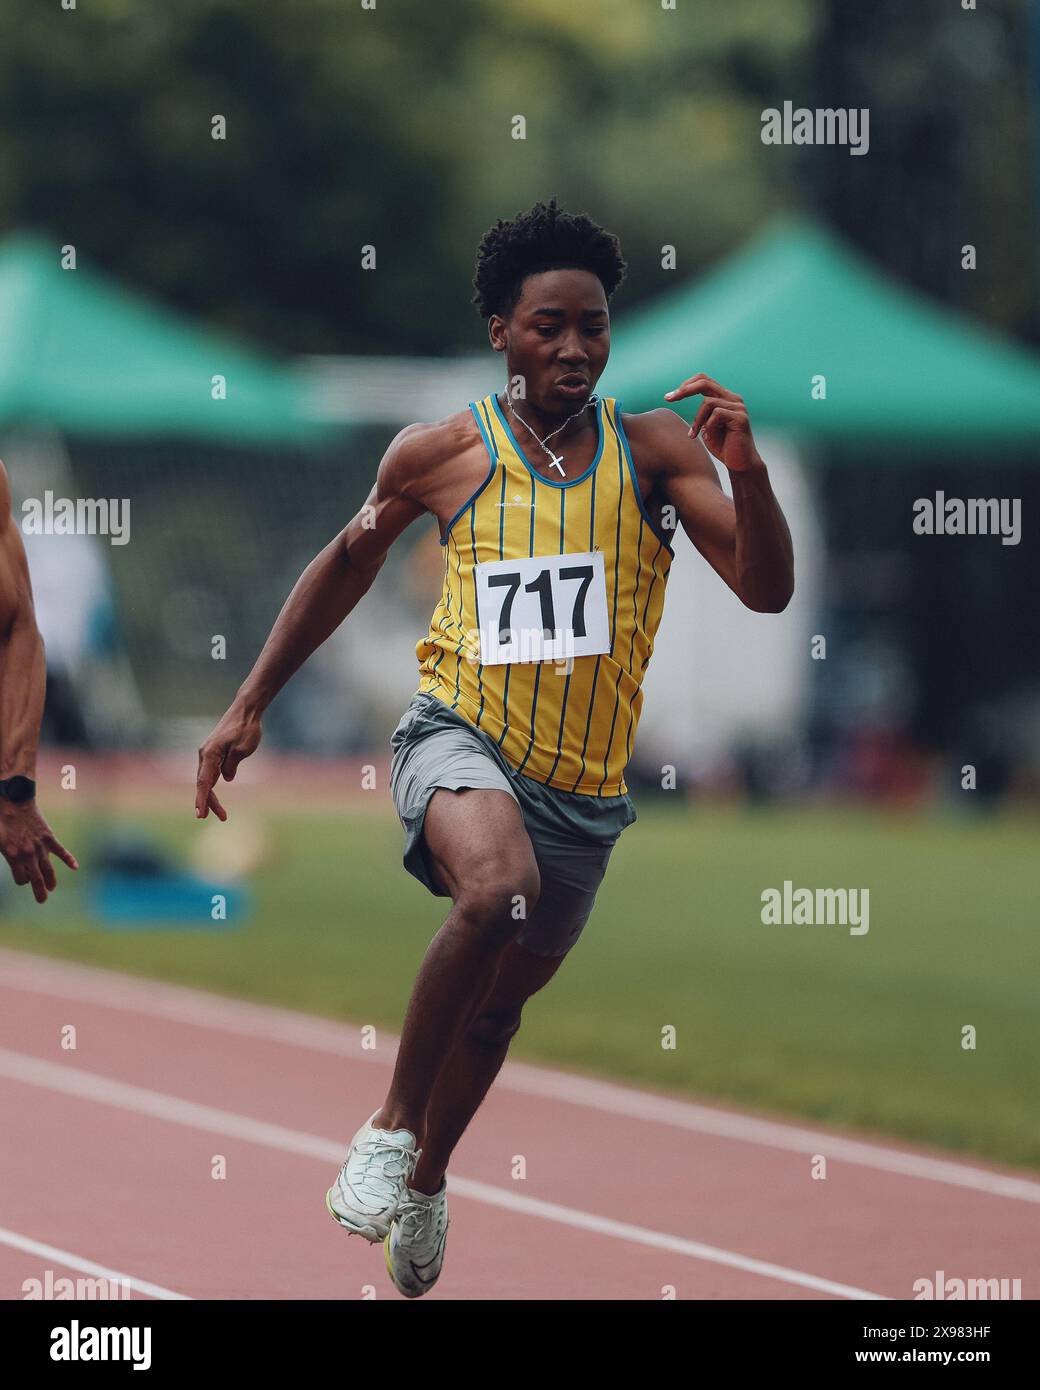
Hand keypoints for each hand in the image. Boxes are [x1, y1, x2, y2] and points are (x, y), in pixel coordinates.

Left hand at [0, 800, 77, 903]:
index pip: (21, 879)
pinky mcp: (48, 837)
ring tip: (52, 889)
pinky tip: (75, 867)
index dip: (22, 881)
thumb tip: (10, 859)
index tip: (23, 879)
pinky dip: (68, 859)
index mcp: (13, 857)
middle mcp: (27, 855)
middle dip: (39, 892)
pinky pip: (60, 851)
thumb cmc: (2, 820)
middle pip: (35, 879)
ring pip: (47, 869)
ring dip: (50, 881)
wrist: (14, 802)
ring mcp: (39, 847)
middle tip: (42, 900)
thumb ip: (5, 853)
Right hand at [195, 703, 262, 820]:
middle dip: (210, 803)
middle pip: (204, 784)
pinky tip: (215, 797)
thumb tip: (226, 778)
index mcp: (210, 754)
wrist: (246, 710)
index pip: (203, 782)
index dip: (202, 800)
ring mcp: (208, 754)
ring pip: (207, 780)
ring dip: (212, 797)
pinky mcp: (214, 753)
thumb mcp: (242, 749)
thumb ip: (232, 765)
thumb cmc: (245, 728)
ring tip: (222, 814)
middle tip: (223, 818)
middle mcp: (205, 754)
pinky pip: (211, 774)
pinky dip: (213, 786)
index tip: (200, 815)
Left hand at [664, 374, 762, 473]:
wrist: (740, 464)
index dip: (686, 385)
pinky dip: (707, 426)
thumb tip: (683, 401)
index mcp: (725, 398)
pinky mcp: (740, 418)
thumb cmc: (723, 446)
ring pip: (708, 403)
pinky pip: (717, 414)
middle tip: (668, 398)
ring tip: (694, 434)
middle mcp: (733, 399)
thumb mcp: (706, 427)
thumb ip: (701, 414)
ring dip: (697, 420)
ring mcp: (738, 407)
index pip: (704, 381)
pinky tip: (708, 438)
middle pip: (705, 383)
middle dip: (684, 390)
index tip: (669, 396)